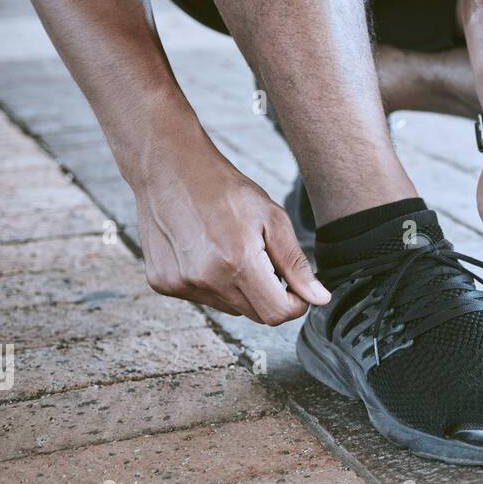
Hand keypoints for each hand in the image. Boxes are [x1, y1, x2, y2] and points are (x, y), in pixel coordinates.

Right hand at [134, 146, 330, 325]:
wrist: (169, 168)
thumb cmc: (224, 189)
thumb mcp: (273, 218)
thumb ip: (296, 263)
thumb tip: (319, 298)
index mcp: (237, 263)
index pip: (277, 314)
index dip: (295, 302)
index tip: (296, 285)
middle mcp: (205, 280)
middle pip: (255, 315)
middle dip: (269, 294)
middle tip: (265, 259)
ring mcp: (180, 283)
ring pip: (230, 308)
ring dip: (241, 289)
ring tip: (233, 251)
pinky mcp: (163, 283)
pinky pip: (203, 298)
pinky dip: (214, 283)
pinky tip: (208, 252)